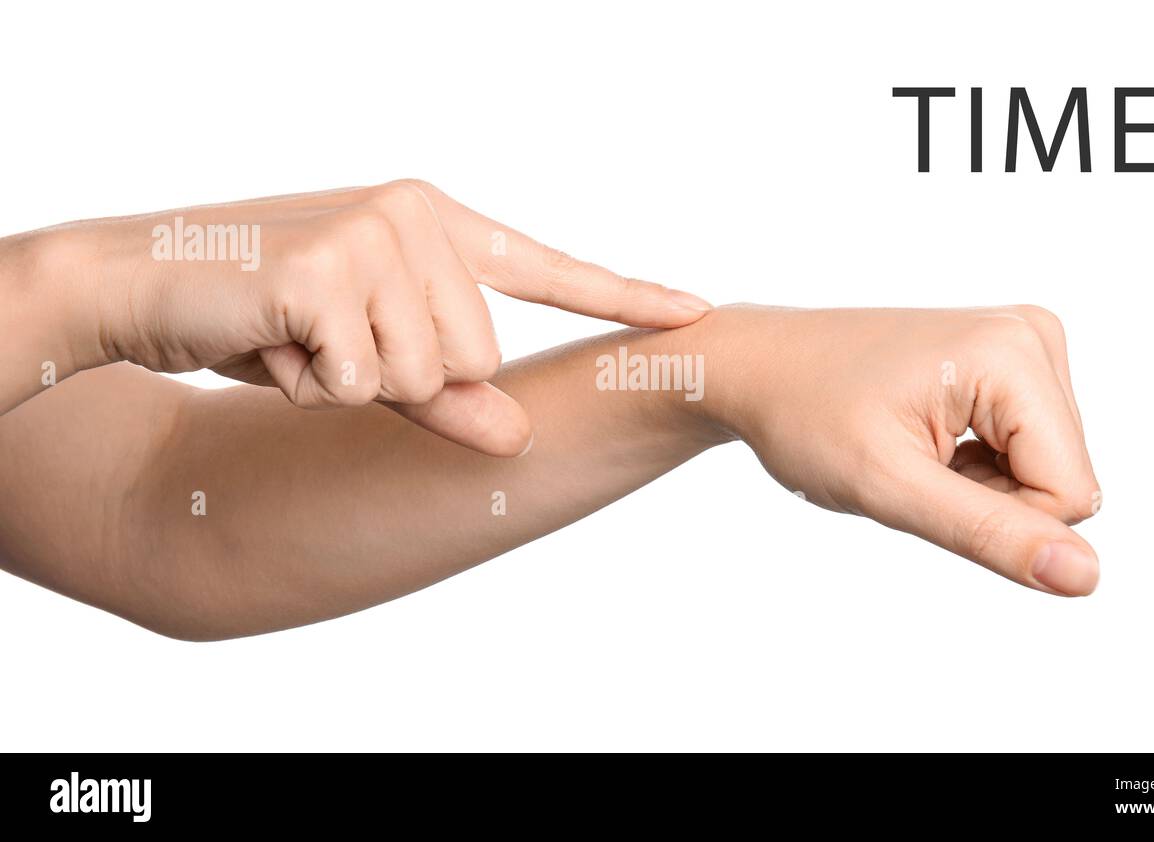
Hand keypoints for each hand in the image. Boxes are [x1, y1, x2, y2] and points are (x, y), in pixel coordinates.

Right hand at [35, 180, 710, 454]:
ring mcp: (373, 234)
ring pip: (422, 376)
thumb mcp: (368, 360)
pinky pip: (358, 381)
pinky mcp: (325, 265)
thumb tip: (517, 436)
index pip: (553, 270)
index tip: (697, 315)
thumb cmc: (268, 317)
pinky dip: (307, 382)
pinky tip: (270, 339)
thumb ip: (448, 397)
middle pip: (477, 360)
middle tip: (332, 340)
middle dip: (401, 379)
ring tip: (299, 335)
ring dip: (350, 381)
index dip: (629, 297)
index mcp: (440, 226)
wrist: (146, 281)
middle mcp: (418, 217)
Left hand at [700, 305, 1100, 595]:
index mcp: (1013, 354)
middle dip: (991, 497)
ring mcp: (1022, 342)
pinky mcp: (1008, 358)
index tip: (925, 483)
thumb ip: (991, 534)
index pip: (1071, 495)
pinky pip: (1029, 448)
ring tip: (914, 448)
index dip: (1000, 520)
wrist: (758, 367)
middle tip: (912, 464)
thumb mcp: (891, 488)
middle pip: (1066, 480)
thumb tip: (1086, 578)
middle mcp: (1032, 335)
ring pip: (1050, 469)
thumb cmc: (805, 418)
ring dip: (982, 482)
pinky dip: (977, 461)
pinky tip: (924, 436)